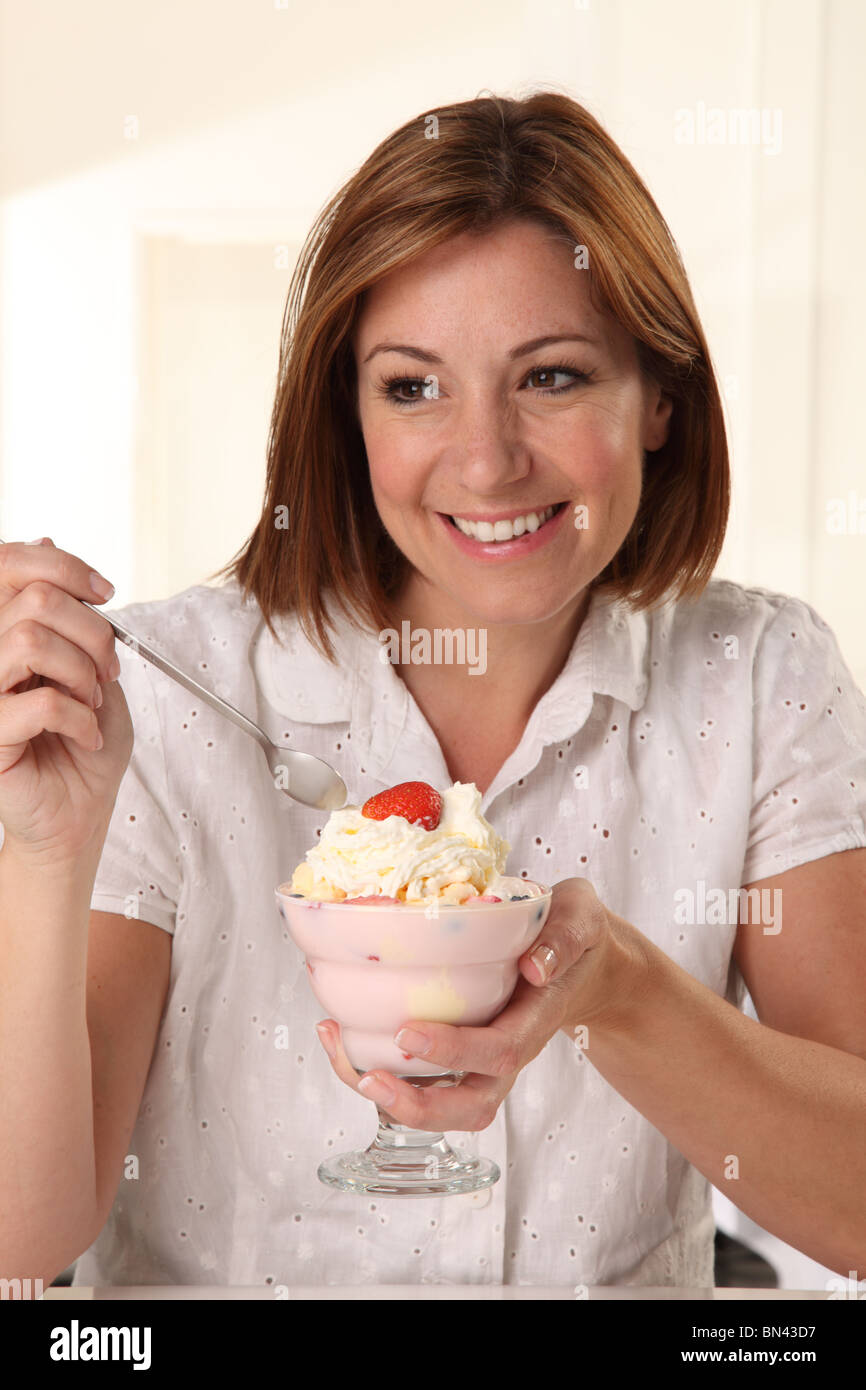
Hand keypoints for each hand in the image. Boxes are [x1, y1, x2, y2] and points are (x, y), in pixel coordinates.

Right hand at [0, 538, 132, 864]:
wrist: (79, 813)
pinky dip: (81, 718)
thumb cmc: (84, 744)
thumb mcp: (93, 669)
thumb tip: (46, 544)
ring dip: (81, 671)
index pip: (9, 565)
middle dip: (91, 632)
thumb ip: (71, 613)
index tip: (105, 595)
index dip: (64, 568)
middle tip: (107, 671)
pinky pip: (40, 703)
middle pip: (32, 599)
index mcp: (5, 632)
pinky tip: (86, 736)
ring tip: (92, 702)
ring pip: (30, 640)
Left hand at [315, 877, 641, 1131]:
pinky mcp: (463, 1054)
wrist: (583, 963)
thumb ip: (565, 937)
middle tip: (369, 1077)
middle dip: (419, 1105)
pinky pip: (426, 1081)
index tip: (408, 1031)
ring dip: (391, 1097)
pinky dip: (382, 1068)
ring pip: (446, 1106)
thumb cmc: (575, 937)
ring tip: (343, 1058)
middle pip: (472, 1105)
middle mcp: (511, 1050)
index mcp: (538, 1018)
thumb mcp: (580, 919)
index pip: (501, 1050)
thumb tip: (536, 967)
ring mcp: (486, 1059)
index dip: (454, 1049)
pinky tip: (343, 1036)